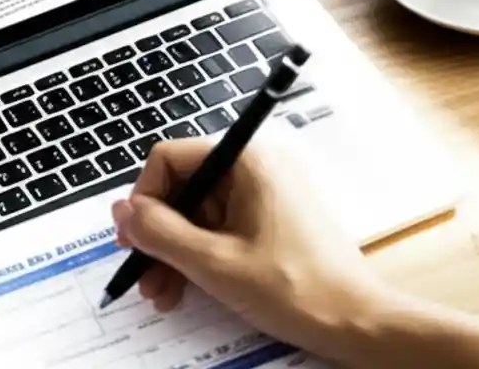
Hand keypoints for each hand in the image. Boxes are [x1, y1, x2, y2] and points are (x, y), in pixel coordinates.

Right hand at [111, 137, 385, 350]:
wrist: (355, 321)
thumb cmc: (298, 288)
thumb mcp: (213, 262)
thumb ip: (160, 233)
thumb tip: (123, 211)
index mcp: (249, 161)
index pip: (171, 157)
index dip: (145, 198)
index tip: (135, 237)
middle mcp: (259, 168)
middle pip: (184, 188)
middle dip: (158, 235)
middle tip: (142, 273)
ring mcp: (267, 194)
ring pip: (199, 214)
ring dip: (175, 252)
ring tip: (163, 294)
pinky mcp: (272, 220)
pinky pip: (222, 228)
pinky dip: (200, 256)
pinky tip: (186, 288)